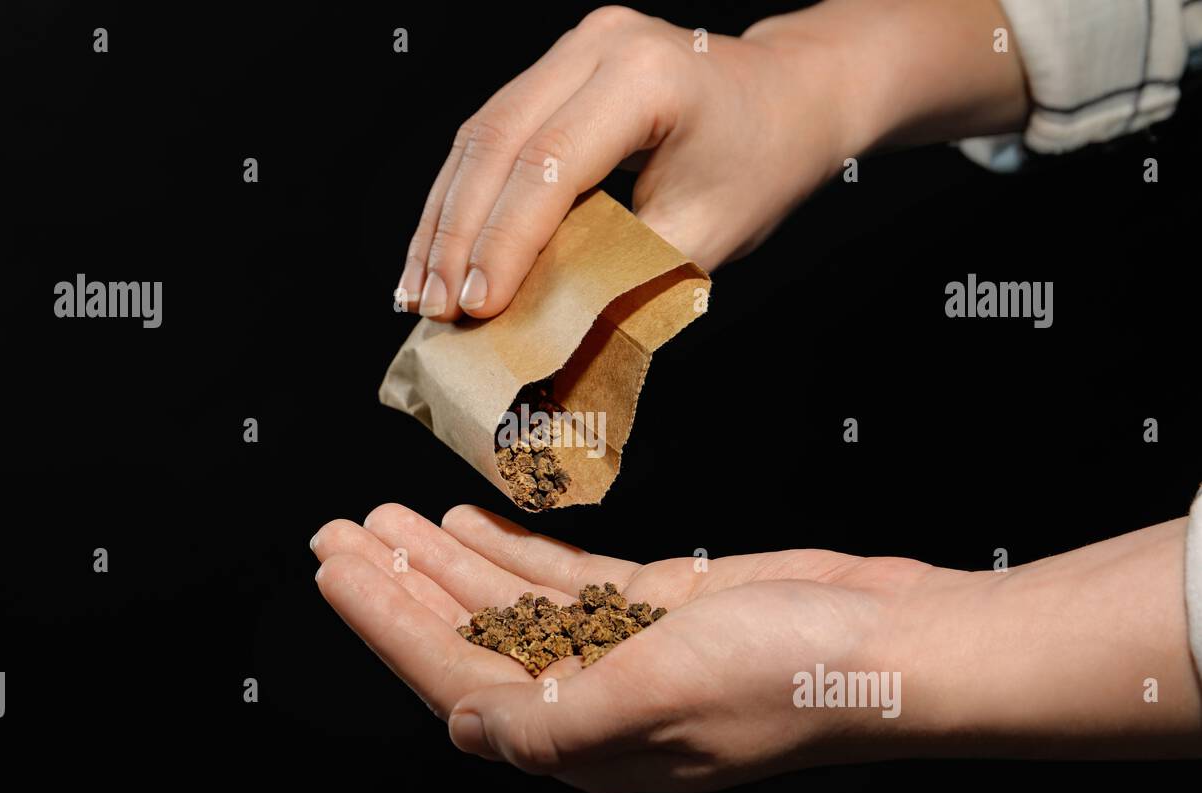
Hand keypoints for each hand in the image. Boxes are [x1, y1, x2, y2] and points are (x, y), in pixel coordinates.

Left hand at [312, 506, 1201, 792]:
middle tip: (343, 534)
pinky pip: (563, 581)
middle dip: (399, 587)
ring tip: (390, 520)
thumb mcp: (660, 695)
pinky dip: (514, 554)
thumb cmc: (794, 675)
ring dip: (446, 563)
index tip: (340, 569)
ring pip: (508, 605)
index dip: (388, 624)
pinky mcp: (657, 609)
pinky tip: (471, 526)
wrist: (894, 643)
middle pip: (467, 639)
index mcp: (582, 740)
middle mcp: (592, 701)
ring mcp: (624, 653)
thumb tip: (465, 728)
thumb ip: (554, 718)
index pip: (455, 677)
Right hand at [395, 0, 1028, 321]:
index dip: (503, 244)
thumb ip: (618, 275)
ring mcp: (575, 46)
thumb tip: (534, 328)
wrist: (792, 99)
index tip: (476, 309)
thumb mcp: (701, 236)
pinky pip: (492, 131)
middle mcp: (600, 44)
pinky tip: (437, 247)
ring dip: (444, 219)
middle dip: (456, 236)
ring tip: (419, 290)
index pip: (549, 166)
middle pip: (496, 142)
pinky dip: (462, 195)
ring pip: (479, 135)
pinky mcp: (560, 64)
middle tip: (434, 310)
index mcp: (647, 77)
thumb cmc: (762, 166)